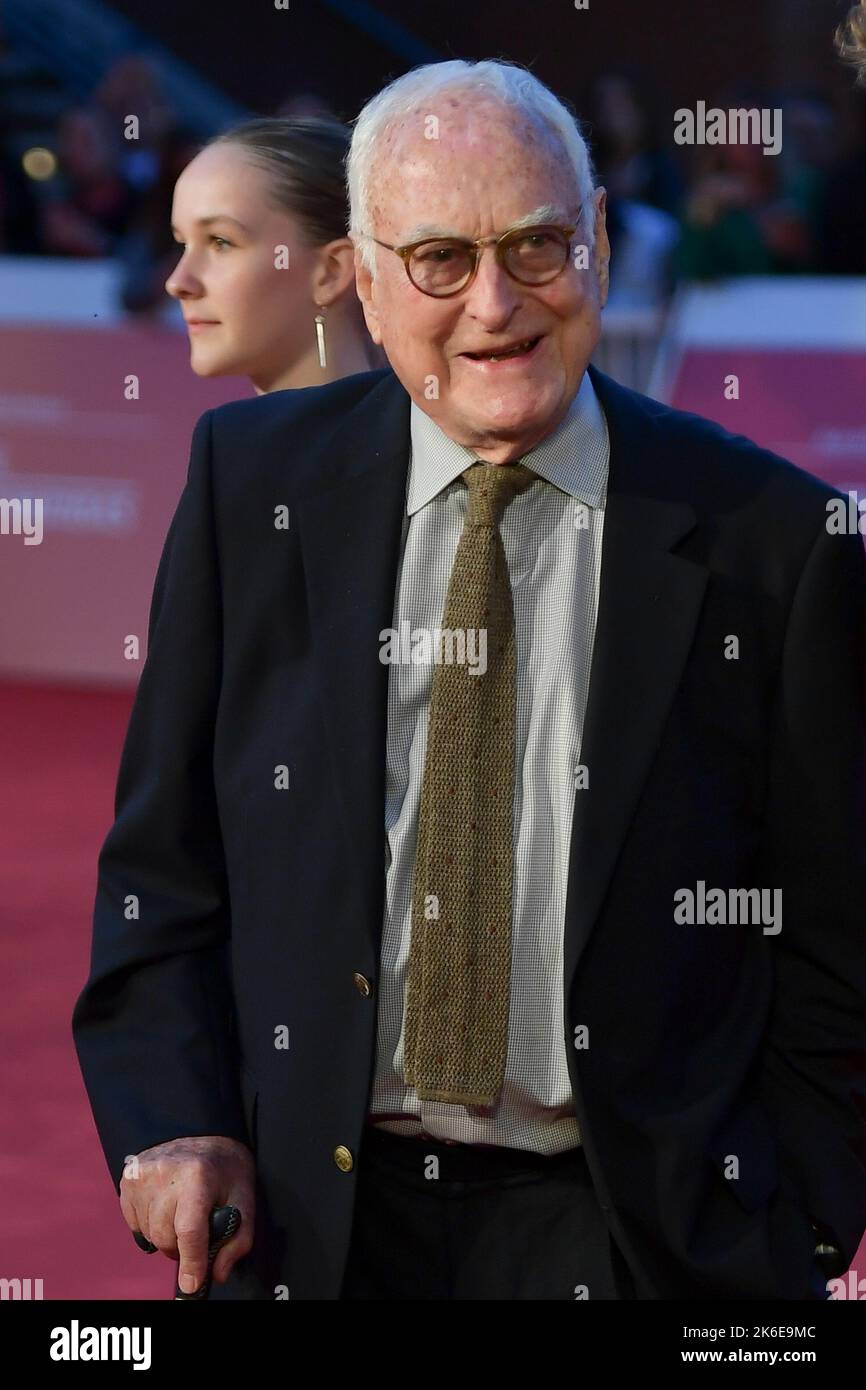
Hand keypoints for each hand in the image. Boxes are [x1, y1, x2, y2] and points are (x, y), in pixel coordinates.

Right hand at [120, 1135, 254, 1292]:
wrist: (203, 1133)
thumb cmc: (226, 1169)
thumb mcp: (244, 1199)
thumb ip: (238, 1239)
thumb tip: (216, 1274)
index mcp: (198, 1175)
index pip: (189, 1230)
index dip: (192, 1262)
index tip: (192, 1285)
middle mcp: (165, 1172)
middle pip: (165, 1237)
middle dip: (181, 1247)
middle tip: (195, 1234)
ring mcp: (143, 1174)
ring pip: (149, 1233)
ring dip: (165, 1237)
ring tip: (181, 1216)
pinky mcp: (129, 1178)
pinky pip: (134, 1223)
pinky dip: (149, 1225)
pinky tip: (165, 1207)